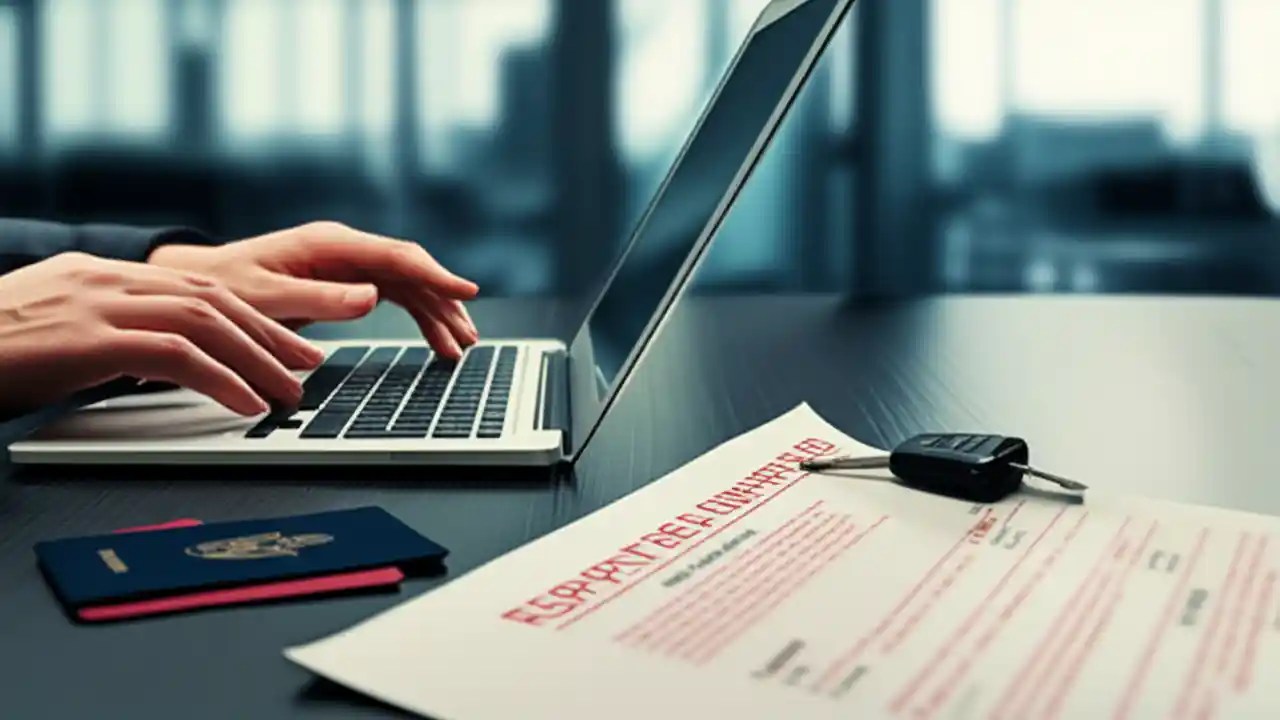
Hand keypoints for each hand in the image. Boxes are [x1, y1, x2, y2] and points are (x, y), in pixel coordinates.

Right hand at [0, 252, 324, 416]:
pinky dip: (221, 379)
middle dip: (269, 334)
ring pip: (206, 324)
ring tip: (289, 393)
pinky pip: (176, 356)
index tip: (286, 342)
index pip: (196, 288)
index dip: (250, 316)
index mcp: (103, 275)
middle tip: (308, 365)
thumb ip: (110, 335)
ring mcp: (97, 303)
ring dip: (257, 361)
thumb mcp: (59, 335)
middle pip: (213, 300)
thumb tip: (163, 362)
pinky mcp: (88, 338)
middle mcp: (107, 279)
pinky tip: (246, 404)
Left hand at [148, 222, 480, 358]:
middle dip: (443, 303)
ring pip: (408, 285)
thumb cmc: (224, 287)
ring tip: (458, 347)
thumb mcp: (265, 296)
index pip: (396, 256)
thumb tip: (372, 297)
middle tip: (467, 337)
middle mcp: (345, 248)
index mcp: (329, 243)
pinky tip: (435, 338)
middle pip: (411, 271)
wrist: (199, 285)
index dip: (435, 275)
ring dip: (436, 314)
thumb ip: (317, 298)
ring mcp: (348, 264)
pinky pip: (395, 294)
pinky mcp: (346, 281)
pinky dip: (417, 317)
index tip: (465, 293)